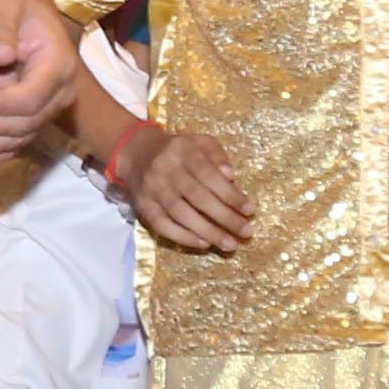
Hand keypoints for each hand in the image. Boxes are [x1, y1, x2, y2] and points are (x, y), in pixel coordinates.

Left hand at [0, 0, 83, 166]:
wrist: (11, 10)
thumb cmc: (8, 3)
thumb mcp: (1, 6)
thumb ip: (2, 29)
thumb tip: (3, 56)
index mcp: (58, 63)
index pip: (32, 98)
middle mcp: (58, 91)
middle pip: (24, 124)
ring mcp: (44, 108)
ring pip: (16, 139)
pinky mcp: (27, 118)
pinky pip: (10, 144)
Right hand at [109, 120, 252, 254]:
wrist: (138, 154)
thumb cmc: (180, 151)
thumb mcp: (201, 144)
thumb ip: (218, 156)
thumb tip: (231, 176)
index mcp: (183, 151)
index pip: (210, 175)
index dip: (231, 195)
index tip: (250, 210)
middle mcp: (166, 171)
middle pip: (198, 198)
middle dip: (225, 218)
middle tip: (246, 233)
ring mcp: (152, 191)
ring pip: (181, 215)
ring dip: (208, 232)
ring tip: (230, 245)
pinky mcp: (143, 207)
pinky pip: (163, 226)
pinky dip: (184, 237)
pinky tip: (204, 244)